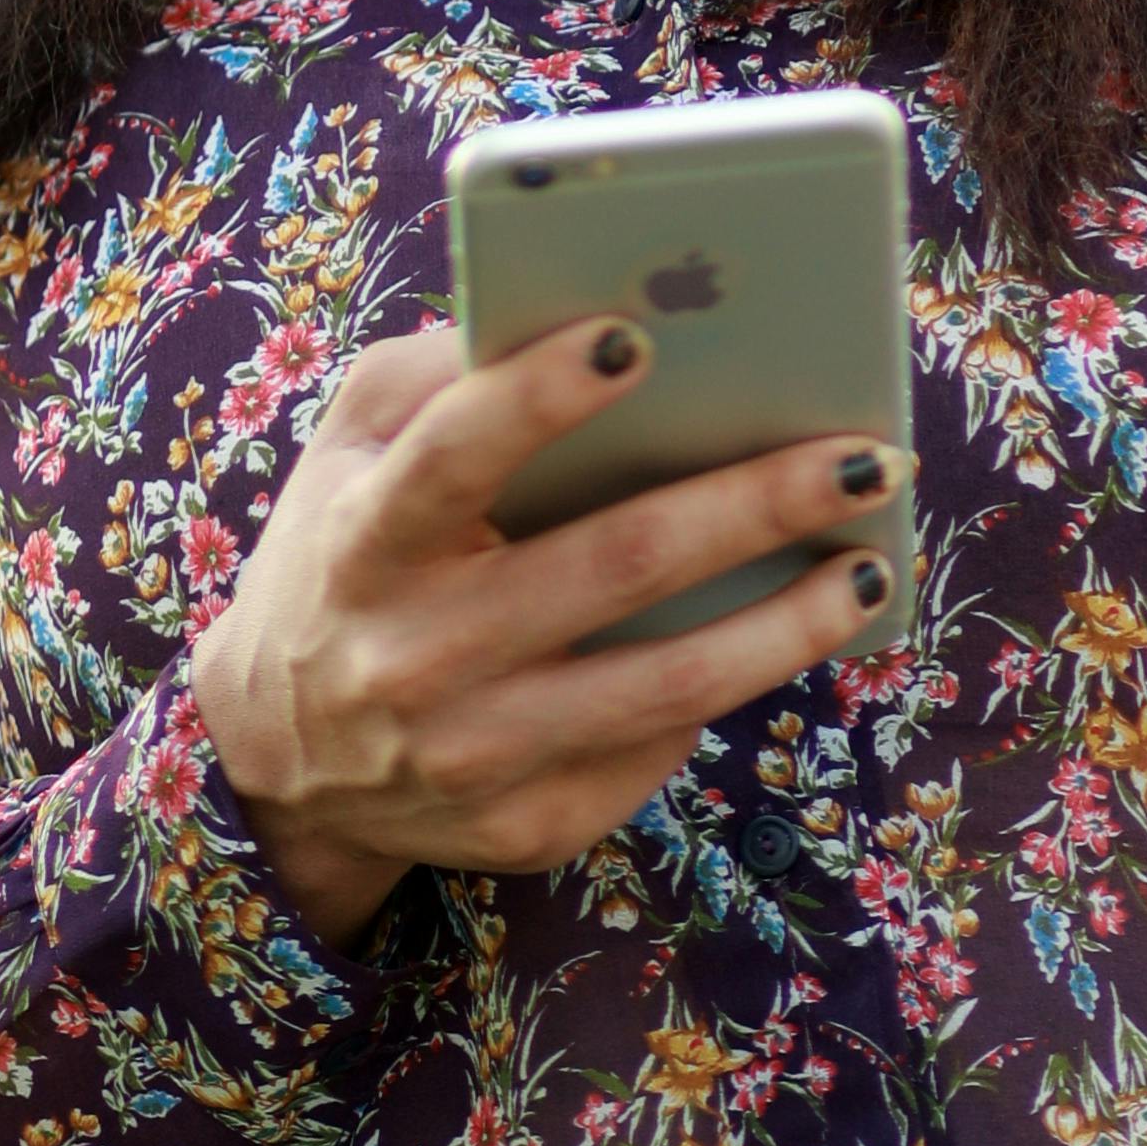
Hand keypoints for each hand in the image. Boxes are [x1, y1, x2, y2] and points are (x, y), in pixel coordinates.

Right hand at [184, 313, 901, 954]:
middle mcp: (412, 655)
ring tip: (870, 566)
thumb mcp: (348, 449)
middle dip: (753, 504)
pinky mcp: (522, 828)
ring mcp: (470, 756)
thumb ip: (437, 373)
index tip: (637, 336)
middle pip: (608, 568)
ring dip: (789, 624)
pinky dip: (726, 688)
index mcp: (364, 539)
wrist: (276, 759)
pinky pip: (651, 752)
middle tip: (864, 455)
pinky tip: (781, 637)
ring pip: (664, 687)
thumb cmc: (343, 553)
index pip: (452, 456)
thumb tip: (589, 318)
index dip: (540, 396)